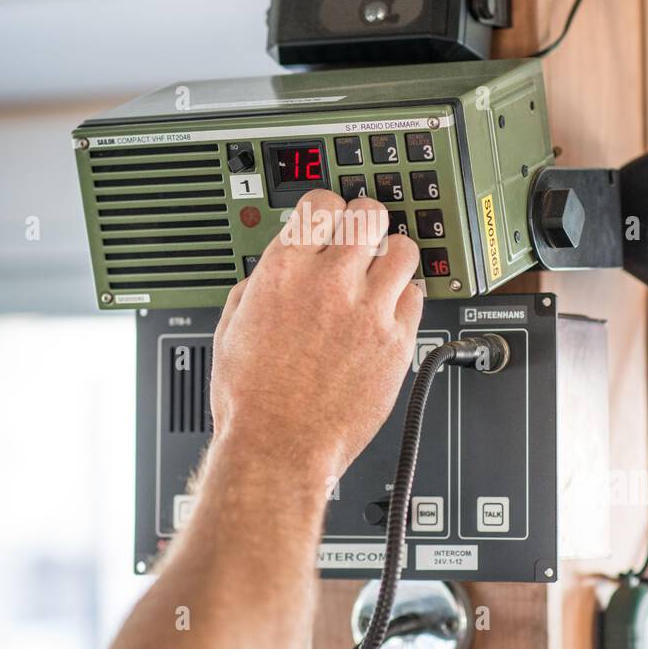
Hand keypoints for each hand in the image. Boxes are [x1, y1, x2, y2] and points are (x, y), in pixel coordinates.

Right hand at [210, 189, 422, 480]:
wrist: (279, 447)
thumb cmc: (251, 401)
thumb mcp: (231, 329)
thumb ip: (255, 289)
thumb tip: (267, 274)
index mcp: (283, 270)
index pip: (322, 201)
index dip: (329, 206)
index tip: (332, 217)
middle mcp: (328, 281)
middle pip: (369, 213)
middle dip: (366, 221)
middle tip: (365, 236)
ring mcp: (367, 310)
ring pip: (404, 249)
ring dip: (394, 255)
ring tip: (385, 272)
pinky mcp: (396, 341)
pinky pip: (417, 298)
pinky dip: (406, 300)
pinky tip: (390, 312)